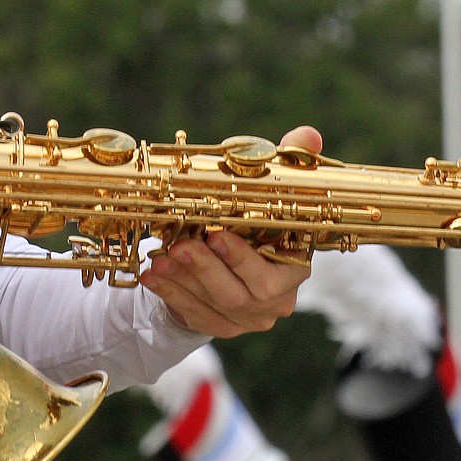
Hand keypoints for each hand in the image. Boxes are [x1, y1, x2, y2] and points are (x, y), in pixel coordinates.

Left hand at [137, 125, 321, 337]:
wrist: (231, 260)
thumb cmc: (252, 218)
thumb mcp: (270, 188)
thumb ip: (290, 162)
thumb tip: (308, 134)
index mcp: (294, 267)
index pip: (277, 274)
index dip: (244, 258)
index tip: (216, 235)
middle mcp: (277, 299)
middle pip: (243, 295)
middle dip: (207, 269)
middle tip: (180, 246)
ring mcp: (249, 318)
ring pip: (216, 306)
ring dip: (184, 281)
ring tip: (159, 258)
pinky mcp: (222, 326)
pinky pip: (195, 315)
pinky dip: (171, 295)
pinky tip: (151, 276)